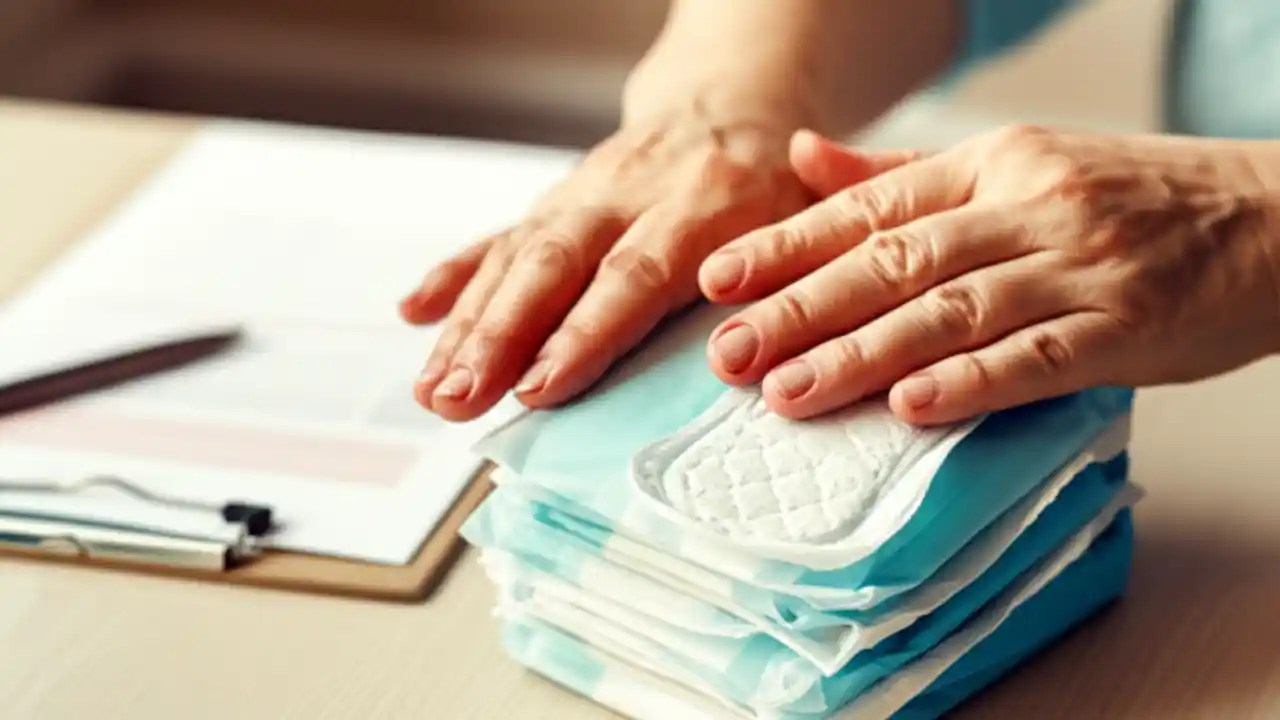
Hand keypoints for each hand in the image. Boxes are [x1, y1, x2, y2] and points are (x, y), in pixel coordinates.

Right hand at [399, 115, 912, 420]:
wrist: (731, 105)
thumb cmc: (775, 185)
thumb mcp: (801, 222)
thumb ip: (778, 279)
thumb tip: (746, 359)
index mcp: (702, 202)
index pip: (633, 275)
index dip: (584, 334)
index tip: (540, 388)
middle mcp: (628, 193)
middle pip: (553, 265)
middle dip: (499, 336)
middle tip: (459, 398)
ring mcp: (582, 195)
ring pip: (516, 257)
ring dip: (468, 325)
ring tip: (433, 388)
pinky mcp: (557, 201)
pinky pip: (500, 237)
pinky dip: (455, 276)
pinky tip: (414, 312)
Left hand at [701, 126, 1279, 424]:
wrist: (1277, 216)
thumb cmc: (1133, 198)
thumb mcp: (1015, 165)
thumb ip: (902, 175)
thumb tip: (803, 159)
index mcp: (991, 164)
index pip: (868, 207)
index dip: (788, 246)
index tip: (720, 280)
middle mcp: (1025, 206)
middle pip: (894, 261)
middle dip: (802, 309)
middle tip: (729, 353)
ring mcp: (1078, 266)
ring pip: (950, 310)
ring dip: (863, 355)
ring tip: (789, 392)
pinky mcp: (1126, 326)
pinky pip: (1037, 356)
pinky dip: (972, 381)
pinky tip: (912, 406)